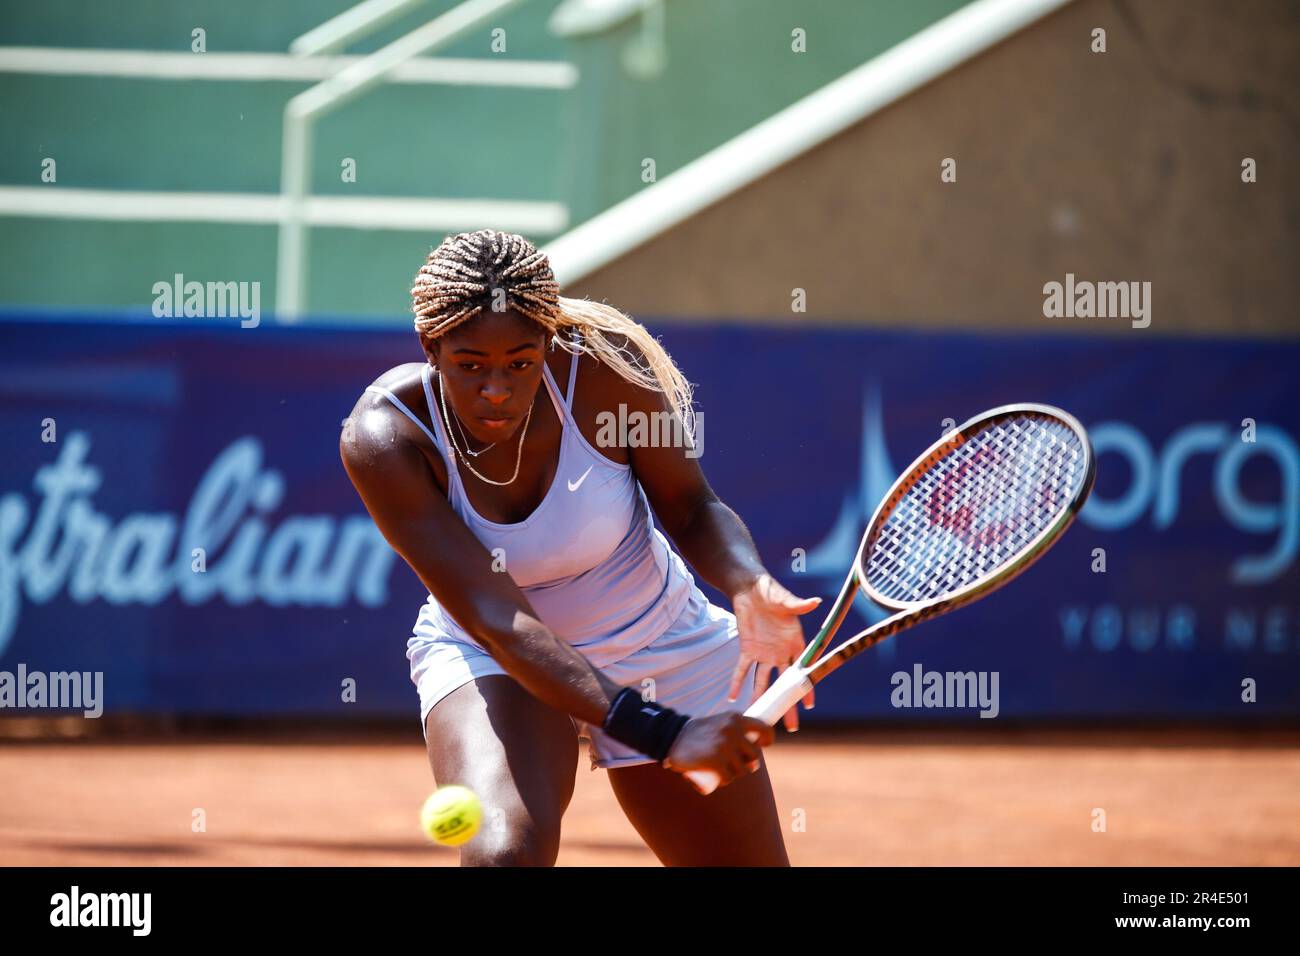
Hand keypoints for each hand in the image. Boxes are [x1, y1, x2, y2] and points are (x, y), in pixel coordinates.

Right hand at [663, 713, 774, 787]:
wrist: (672, 737)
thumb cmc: (699, 732)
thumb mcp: (720, 723)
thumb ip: (736, 729)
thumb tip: (757, 751)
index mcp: (736, 718)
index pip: (764, 729)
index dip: (767, 739)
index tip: (763, 744)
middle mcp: (733, 730)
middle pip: (754, 755)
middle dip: (749, 763)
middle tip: (737, 764)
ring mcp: (725, 746)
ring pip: (742, 770)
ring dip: (735, 774)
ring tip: (724, 770)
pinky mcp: (716, 761)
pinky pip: (728, 778)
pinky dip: (724, 781)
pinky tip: (718, 778)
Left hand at [729, 573, 821, 731]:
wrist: (749, 587)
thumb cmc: (771, 592)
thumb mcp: (784, 599)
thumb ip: (798, 604)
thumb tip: (815, 601)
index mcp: (795, 642)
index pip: (803, 669)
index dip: (806, 686)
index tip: (809, 705)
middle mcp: (781, 652)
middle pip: (784, 682)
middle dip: (787, 703)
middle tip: (790, 726)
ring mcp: (764, 653)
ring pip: (763, 680)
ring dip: (761, 698)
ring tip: (761, 717)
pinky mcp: (747, 648)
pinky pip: (742, 669)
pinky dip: (737, 682)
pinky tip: (733, 698)